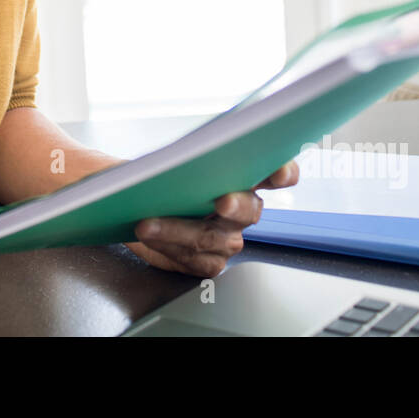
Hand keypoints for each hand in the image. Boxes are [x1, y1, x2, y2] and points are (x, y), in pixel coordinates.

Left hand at [126, 161, 298, 276]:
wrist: (136, 207)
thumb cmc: (157, 178)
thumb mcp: (163, 159)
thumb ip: (176, 156)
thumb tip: (172, 158)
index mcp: (241, 176)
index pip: (273, 172)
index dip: (282, 172)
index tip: (280, 174)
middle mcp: (241, 209)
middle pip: (249, 210)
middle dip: (236, 206)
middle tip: (222, 202)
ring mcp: (227, 238)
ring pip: (214, 238)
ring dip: (179, 229)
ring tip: (149, 222)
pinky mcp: (209, 261)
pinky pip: (195, 259)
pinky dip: (168, 245)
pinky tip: (149, 234)